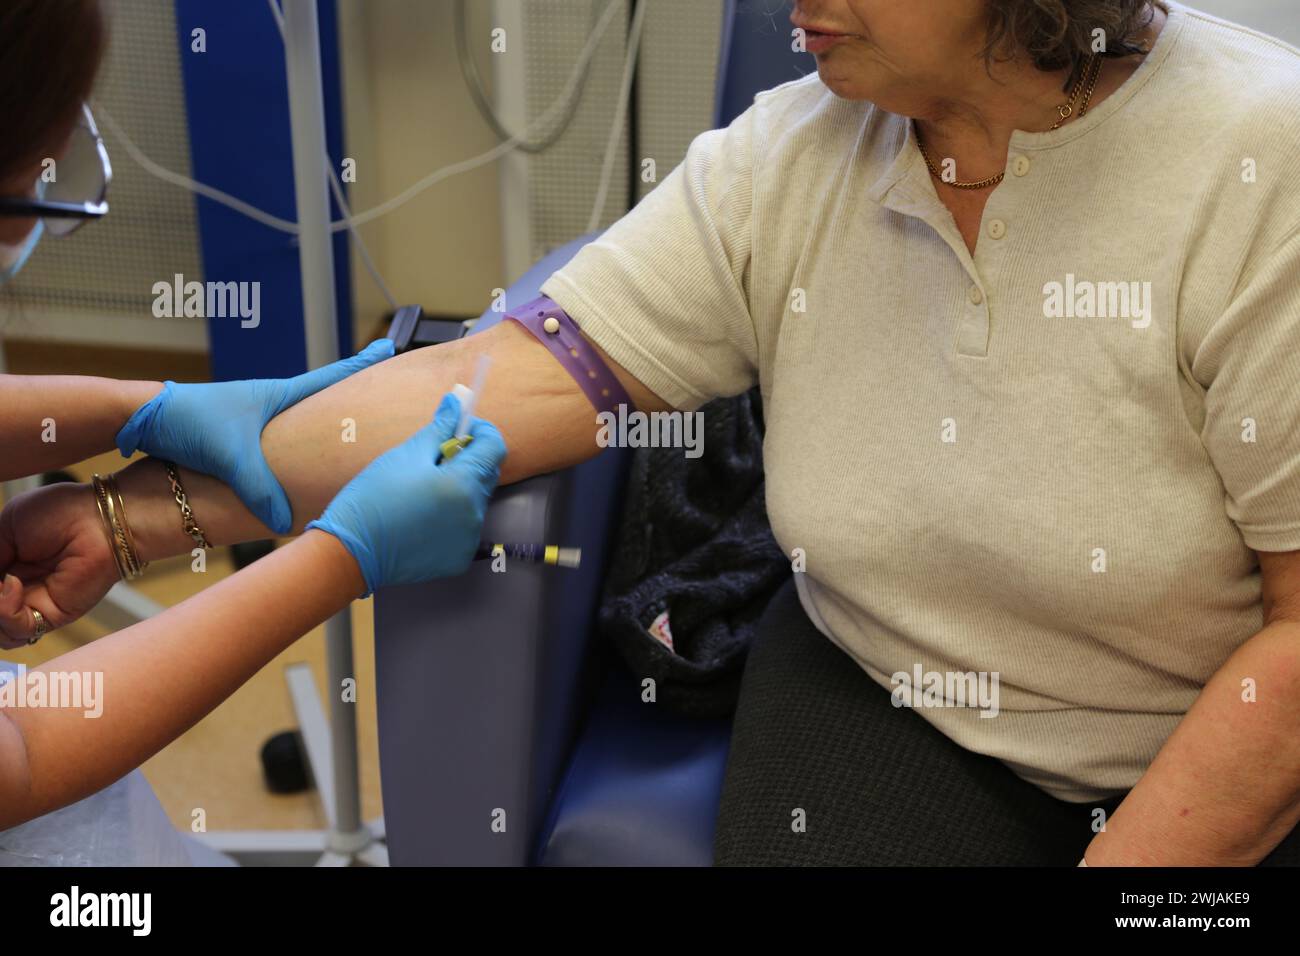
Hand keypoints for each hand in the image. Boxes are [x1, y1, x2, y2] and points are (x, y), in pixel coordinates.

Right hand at [0, 483, 117, 648]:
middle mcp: (18, 591)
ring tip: (2, 580)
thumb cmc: (60, 512)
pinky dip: (4, 610)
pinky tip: (13, 583)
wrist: (99, 519)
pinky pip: (18, 630)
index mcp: (6, 567)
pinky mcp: (52, 616)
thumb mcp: (5, 528)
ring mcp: (33, 605)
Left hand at [115, 339, 395, 534]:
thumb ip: (261, 488)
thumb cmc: (188, 421)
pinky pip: (279, 445)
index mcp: (279, 395)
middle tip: (379, 398)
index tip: (387, 348)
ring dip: (323, 430)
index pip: (331, 377)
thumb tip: (287, 520)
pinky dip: (295, 453)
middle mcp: (271, 404)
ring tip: (346, 442)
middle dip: (351, 398)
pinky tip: (297, 472)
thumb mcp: (230, 455)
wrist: (143, 419)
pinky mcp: (238, 439)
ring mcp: (254, 421)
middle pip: (322, 400)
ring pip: (300, 426)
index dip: (361, 364)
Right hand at [306, 392, 506, 595]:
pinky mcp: (459, 558)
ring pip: (475, 501)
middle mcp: (473, 513)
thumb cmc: (373, 498)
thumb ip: (439, 428)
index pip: (495, 446)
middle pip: (487, 473)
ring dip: (459, 488)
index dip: (480, 431)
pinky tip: (422, 516)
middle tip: (434, 457)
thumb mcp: (406, 455)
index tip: (460, 428)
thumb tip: (458, 402)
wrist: (350, 552)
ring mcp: (468, 539)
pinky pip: (465, 527)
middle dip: (468, 459)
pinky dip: (451, 517)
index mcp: (462, 484)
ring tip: (422, 491)